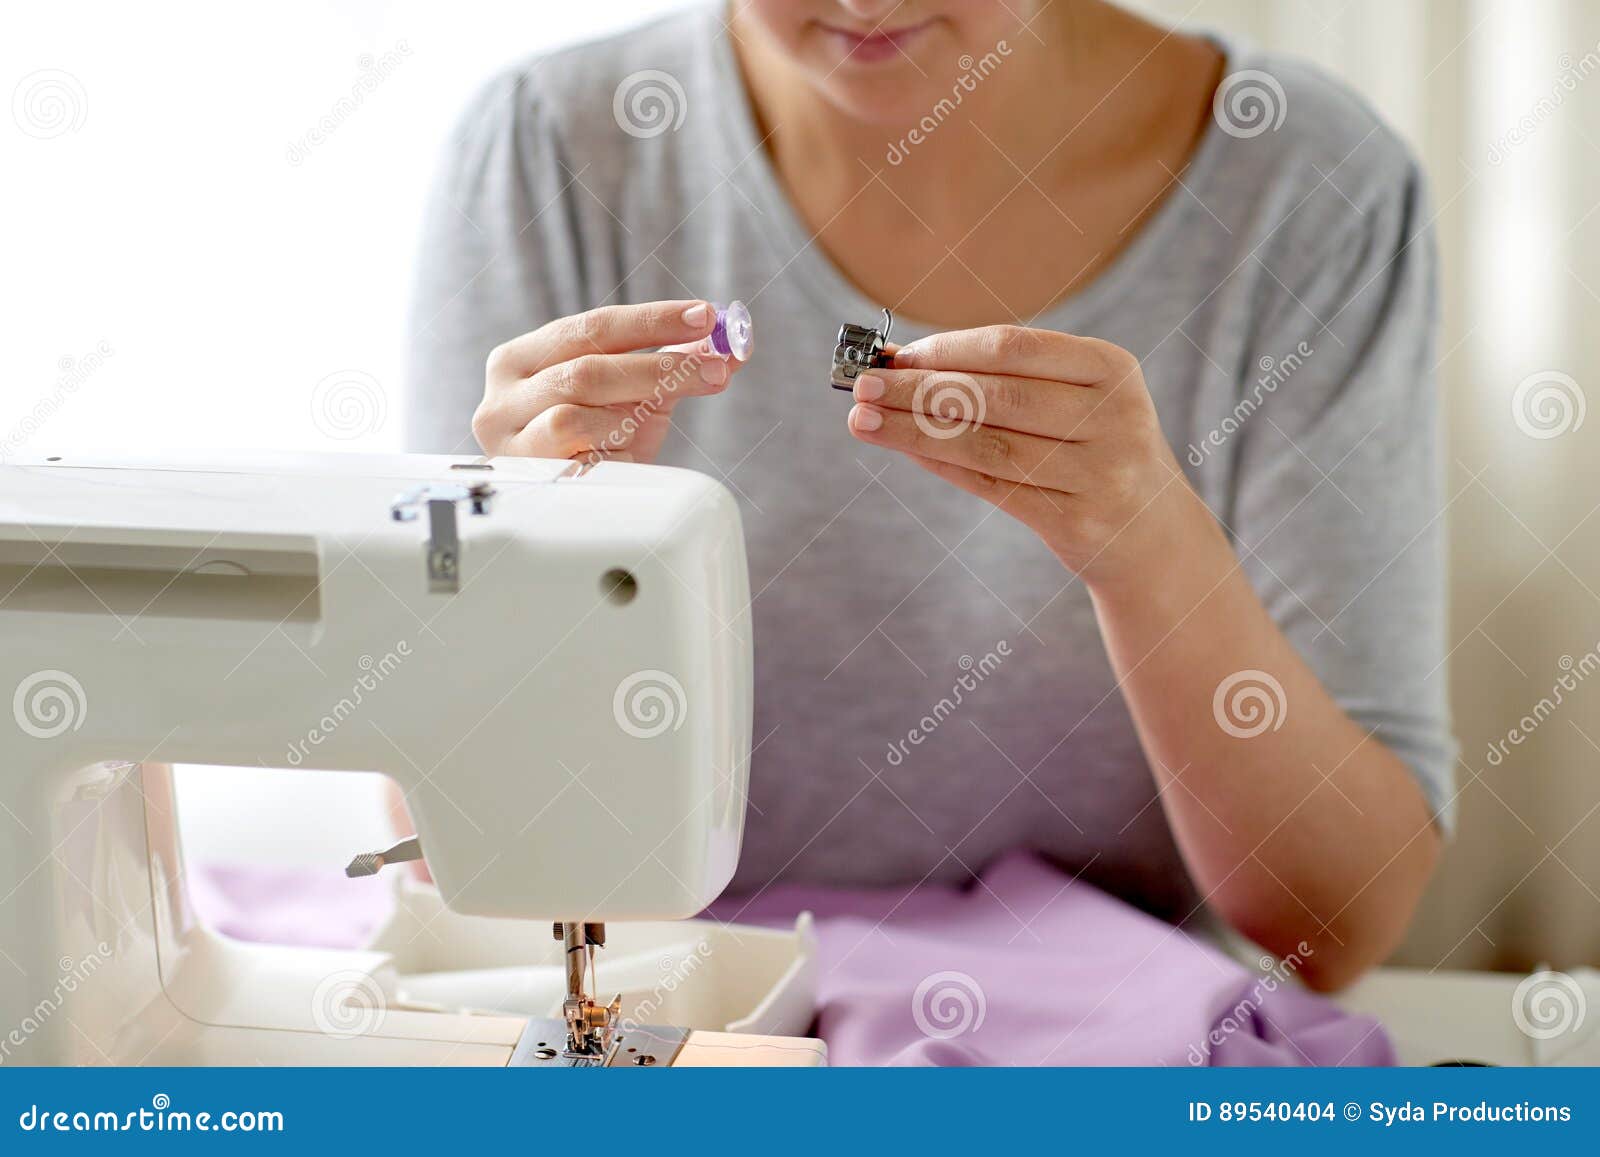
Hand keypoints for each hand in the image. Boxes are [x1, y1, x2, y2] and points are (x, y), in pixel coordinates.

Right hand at [474, 301, 743, 463]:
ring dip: (627, 420)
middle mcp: (502, 397)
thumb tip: (732, 345)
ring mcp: (508, 444)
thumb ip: (676, 364)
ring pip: (573, 418)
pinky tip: (625, 460)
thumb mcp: (636, 396)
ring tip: (649, 425)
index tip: (706, 318)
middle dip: (658, 368)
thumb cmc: (595, 443)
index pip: (593, 326)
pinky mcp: (524, 484)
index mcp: (521, 359)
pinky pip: (577, 466)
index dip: (652, 320)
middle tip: (714, 370)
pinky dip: (611, 460)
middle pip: (588, 369)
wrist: (569, 505)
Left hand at [846, 325, 1215, 585]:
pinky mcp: (1076, 522)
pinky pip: (991, 486)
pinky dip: (939, 464)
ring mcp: (1099, 474)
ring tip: (861, 420)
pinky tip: (901, 448)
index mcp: (1112, 369)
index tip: (895, 356)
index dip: (947, 350)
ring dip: (913, 430)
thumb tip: (902, 362)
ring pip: (985, 444)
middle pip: (994, 396)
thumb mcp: (1076, 399)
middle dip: (918, 389)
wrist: (1152, 534)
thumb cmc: (1095, 449)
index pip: (1013, 348)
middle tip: (861, 385)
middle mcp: (1113, 417)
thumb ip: (1002, 378)